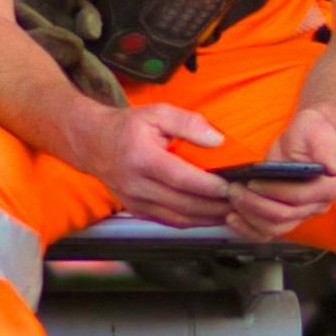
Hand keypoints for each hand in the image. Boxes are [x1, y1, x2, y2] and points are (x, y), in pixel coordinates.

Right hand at [88, 104, 232, 227]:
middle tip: (241, 201)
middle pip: (184, 204)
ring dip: (208, 219)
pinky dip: (193, 222)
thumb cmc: (127, 127)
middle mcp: (137, 185)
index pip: (182, 178)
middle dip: (216, 206)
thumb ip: (188, 123)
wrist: (94, 143)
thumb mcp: (157, 113)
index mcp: (142, 158)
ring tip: (232, 212)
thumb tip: (216, 140)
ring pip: (179, 219)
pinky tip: (211, 216)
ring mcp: (136, 202)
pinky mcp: (138, 211)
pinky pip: (170, 222)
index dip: (209, 186)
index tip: (232, 186)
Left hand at [222, 105, 335, 240]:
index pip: (298, 197)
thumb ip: (325, 149)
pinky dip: (248, 228)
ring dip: (249, 217)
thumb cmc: (313, 133)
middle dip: (254, 204)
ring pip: (274, 228)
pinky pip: (267, 231)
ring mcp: (301, 213)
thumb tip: (332, 168)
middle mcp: (317, 205)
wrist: (310, 137)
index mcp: (328, 187)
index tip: (252, 181)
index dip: (273, 191)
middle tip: (235, 190)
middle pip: (283, 217)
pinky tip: (233, 218)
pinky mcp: (287, 215)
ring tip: (232, 200)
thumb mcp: (319, 131)